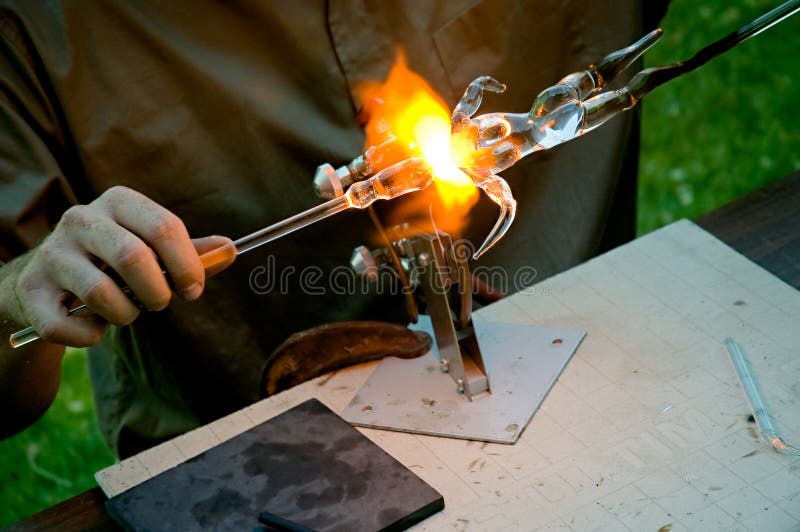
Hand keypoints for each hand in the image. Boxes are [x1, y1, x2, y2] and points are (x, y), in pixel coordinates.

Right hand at [8, 186, 233, 346]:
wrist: (48, 285)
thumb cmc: (113, 264)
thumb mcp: (152, 249)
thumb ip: (191, 252)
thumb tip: (231, 249)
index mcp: (118, 202)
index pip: (164, 227)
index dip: (187, 266)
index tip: (193, 290)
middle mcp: (80, 219)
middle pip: (133, 256)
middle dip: (158, 292)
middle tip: (159, 303)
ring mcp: (51, 253)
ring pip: (101, 293)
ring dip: (125, 315)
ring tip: (125, 312)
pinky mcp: (31, 291)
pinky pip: (70, 326)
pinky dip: (91, 336)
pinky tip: (93, 325)